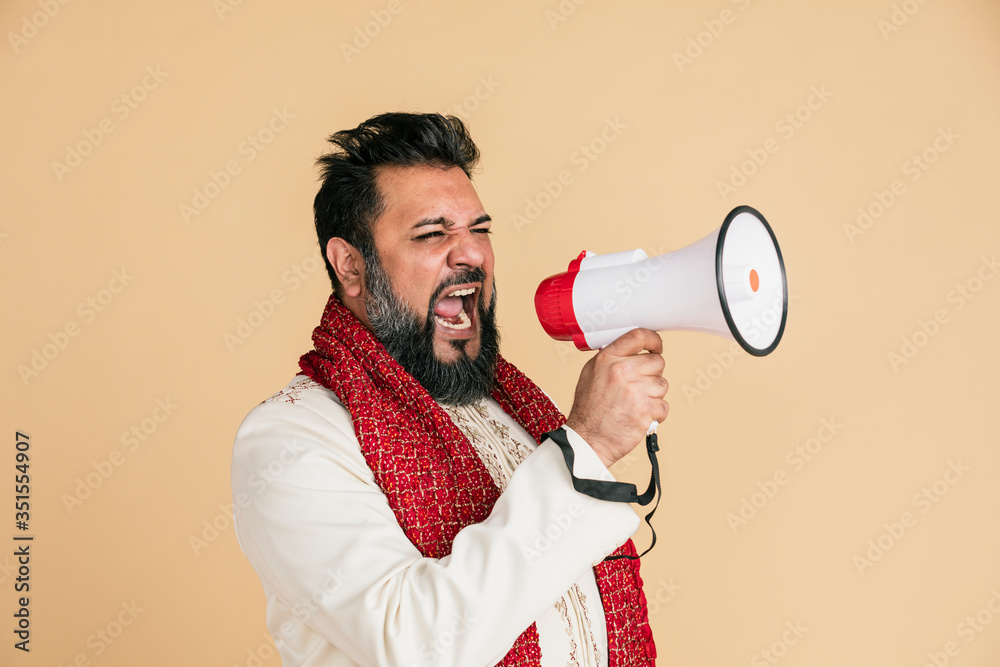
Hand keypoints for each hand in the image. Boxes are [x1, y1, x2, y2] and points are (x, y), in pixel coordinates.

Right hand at [564, 328, 668, 467]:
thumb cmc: (588, 411)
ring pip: (662, 385)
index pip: (638, 336)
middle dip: (652, 375)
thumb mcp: (590, 375)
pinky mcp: (645, 410)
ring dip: (654, 396)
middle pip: (657, 362)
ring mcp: (635, 390)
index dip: (653, 340)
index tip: (656, 346)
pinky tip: (639, 416)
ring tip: (636, 404)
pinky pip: (663, 406)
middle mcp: (621, 371)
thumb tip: (631, 351)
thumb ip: (610, 360)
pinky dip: (655, 413)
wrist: (587, 440)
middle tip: (639, 387)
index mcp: (607, 359)